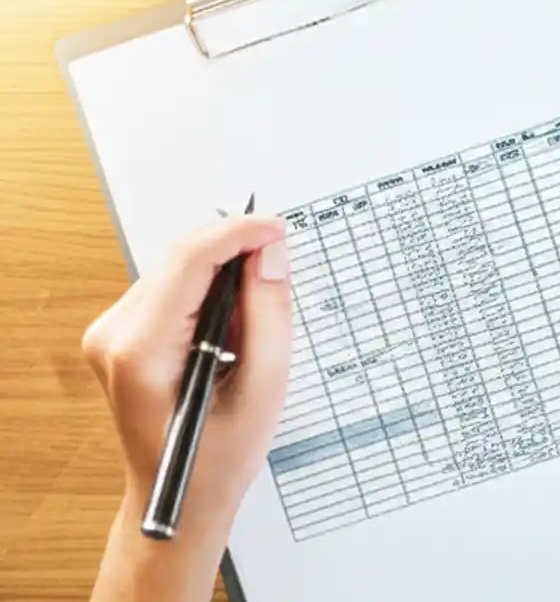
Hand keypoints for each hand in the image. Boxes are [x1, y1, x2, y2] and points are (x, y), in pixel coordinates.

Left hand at [83, 216, 291, 601]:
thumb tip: (271, 254)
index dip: (238, 233)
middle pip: (181, 258)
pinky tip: (227, 338)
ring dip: (223, 282)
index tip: (278, 229)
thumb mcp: (264, 388)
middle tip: (276, 283)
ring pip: (178, 269)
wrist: (179, 501)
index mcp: (142, 351)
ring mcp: (109, 333)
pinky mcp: (119, 333)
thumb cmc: (218, 459)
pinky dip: (207, 297)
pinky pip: (171, 288)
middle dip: (234, 257)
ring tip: (249, 335)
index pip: (189, 259)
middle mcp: (113, 335)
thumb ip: (269, 314)